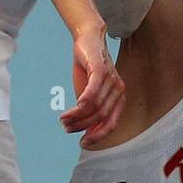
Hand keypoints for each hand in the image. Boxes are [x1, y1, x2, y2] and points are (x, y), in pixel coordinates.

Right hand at [61, 23, 125, 144]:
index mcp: (118, 98)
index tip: (84, 143)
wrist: (89, 39)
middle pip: (100, 116)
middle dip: (82, 126)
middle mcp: (118, 90)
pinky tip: (75, 108)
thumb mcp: (89, 91)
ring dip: (77, 116)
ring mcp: (111, 79)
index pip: (111, 123)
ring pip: (95, 106)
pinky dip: (84, 102)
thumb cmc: (88, 67)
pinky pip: (93, 91)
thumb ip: (89, 108)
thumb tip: (84, 129)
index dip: (98, 135)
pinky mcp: (101, 69)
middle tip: (67, 128)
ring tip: (64, 120)